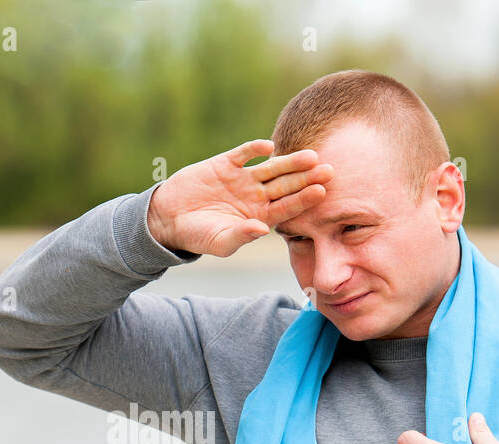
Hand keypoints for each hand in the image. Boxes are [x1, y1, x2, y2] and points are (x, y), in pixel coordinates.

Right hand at [146, 139, 332, 257]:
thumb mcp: (219, 241)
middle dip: (307, 178)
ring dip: (290, 162)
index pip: (288, 207)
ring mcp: (242, 178)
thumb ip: (241, 236)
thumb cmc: (197, 236)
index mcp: (260, 217)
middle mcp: (256, 196)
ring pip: (271, 168)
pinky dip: (254, 149)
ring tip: (310, 156)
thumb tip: (262, 229)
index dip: (304, 199)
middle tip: (329, 169)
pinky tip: (268, 146)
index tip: (322, 191)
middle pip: (286, 185)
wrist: (169, 218)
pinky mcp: (226, 164)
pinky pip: (244, 153)